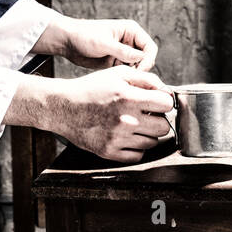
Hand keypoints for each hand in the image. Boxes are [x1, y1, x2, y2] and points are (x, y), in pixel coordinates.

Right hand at [47, 65, 172, 162]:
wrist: (64, 107)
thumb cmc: (92, 89)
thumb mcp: (118, 75)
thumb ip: (146, 79)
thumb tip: (167, 92)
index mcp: (128, 98)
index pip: (167, 105)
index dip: (164, 102)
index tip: (157, 103)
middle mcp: (125, 120)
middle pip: (163, 127)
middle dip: (158, 119)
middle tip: (146, 115)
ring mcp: (117, 139)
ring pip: (152, 143)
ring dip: (147, 134)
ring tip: (134, 125)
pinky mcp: (109, 152)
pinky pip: (137, 156)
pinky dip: (136, 148)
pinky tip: (127, 137)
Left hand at [49, 16, 159, 72]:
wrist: (68, 41)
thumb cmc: (84, 35)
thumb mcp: (103, 43)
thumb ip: (123, 51)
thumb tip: (141, 58)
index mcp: (131, 31)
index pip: (150, 48)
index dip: (147, 61)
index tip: (139, 72)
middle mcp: (130, 42)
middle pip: (146, 60)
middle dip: (141, 70)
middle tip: (130, 80)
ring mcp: (124, 53)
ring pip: (137, 68)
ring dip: (133, 76)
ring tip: (121, 81)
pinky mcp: (116, 63)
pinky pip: (126, 73)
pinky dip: (124, 78)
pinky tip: (116, 81)